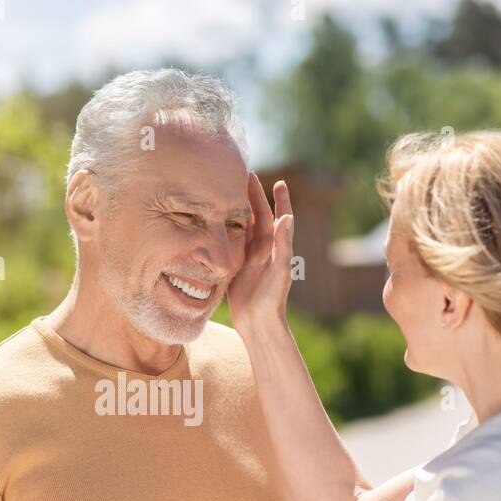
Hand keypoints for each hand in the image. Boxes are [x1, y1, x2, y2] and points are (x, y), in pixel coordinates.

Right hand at [226, 172, 294, 334]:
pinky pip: (229, 245)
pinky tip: (213, 223)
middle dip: (252, 197)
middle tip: (244, 176)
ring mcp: (248, 258)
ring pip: (241, 228)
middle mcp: (263, 250)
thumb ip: (283, 244)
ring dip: (236, 211)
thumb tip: (287, 217)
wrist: (259, 323)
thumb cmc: (273, 298)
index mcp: (275, 247)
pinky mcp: (235, 268)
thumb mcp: (280, 270)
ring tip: (226, 192)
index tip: (280, 182)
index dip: (280, 199)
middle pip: (257, 217)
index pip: (278, 217)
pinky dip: (223, 232)